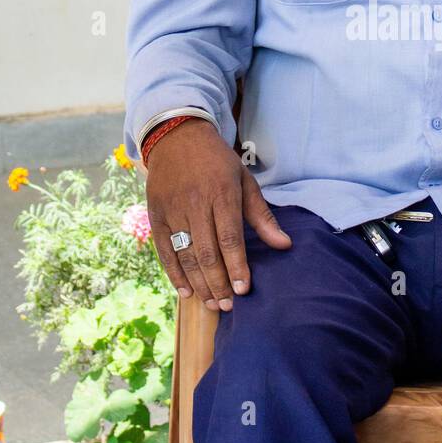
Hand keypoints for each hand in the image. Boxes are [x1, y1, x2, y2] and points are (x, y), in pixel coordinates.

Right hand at [145, 118, 291, 310]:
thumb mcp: (245, 181)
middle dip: (218, 282)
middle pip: (206, 252)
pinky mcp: (156, 215)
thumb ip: (262, 216)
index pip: (230, 238)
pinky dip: (174, 273)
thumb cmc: (218, 162)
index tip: (244, 289)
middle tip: (229, 306)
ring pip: (185, 255)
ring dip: (199, 283)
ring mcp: (172, 210)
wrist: (177, 136)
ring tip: (213, 303)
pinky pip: (164, 250)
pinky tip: (187, 291)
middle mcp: (195, 204)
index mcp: (221, 194)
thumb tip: (284, 245)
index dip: (236, 266)